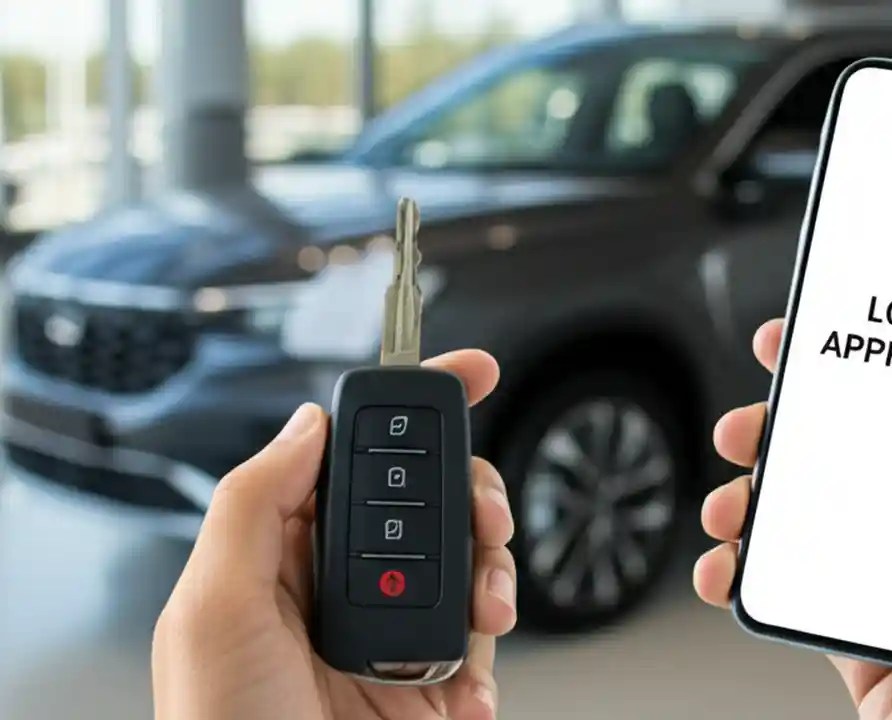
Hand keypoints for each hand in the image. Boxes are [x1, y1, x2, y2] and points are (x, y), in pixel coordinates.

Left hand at [153, 350, 515, 719]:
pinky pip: (485, 648)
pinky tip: (468, 689)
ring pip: (472, 565)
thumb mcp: (212, 610)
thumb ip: (256, 505)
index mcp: (288, 553)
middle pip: (434, 501)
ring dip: (495, 575)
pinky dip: (494, 661)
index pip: (358, 456)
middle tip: (487, 517)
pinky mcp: (432, 689)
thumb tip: (306, 423)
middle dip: (476, 495)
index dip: (415, 408)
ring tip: (488, 608)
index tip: (469, 372)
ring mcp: (394, 637)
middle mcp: (346, 587)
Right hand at [694, 320, 891, 719]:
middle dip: (797, 432)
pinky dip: (746, 575)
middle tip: (753, 421)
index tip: (837, 341)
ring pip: (817, 520)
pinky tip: (725, 566)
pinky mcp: (865, 645)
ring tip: (729, 500)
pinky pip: (795, 593)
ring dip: (758, 499)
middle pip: (866, 462)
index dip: (890, 374)